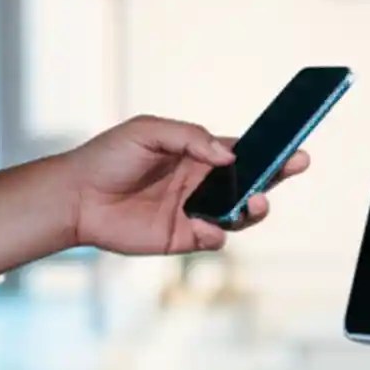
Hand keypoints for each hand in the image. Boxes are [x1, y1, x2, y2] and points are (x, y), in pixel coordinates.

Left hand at [65, 115, 310, 254]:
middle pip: (251, 181)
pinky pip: (214, 238)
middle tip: (294, 166)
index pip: (243, 151)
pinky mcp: (181, 238)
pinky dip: (219, 233)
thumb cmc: (108, 157)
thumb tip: (229, 155)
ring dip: (255, 208)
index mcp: (198, 154)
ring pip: (240, 214)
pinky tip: (208, 226)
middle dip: (277, 175)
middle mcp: (202, 184)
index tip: (294, 147)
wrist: (74, 196)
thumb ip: (191, 138)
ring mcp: (194, 212)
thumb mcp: (148, 131)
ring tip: (256, 201)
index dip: (270, 150)